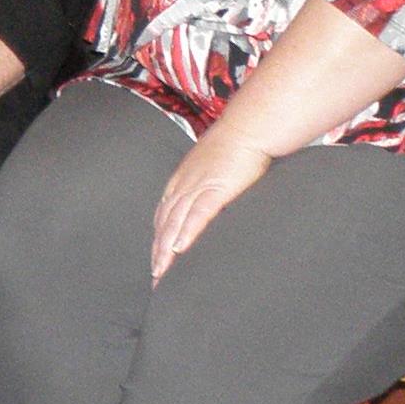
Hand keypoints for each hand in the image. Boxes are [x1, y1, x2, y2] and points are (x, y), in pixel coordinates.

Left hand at [150, 133, 274, 276]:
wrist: (249, 127)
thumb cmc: (236, 145)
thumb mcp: (213, 166)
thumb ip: (206, 184)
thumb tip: (211, 201)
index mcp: (182, 179)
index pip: (164, 214)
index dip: (158, 238)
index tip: (156, 259)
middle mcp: (184, 184)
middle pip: (164, 222)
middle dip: (158, 251)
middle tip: (155, 276)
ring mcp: (198, 185)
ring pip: (175, 222)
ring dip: (166, 249)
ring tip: (162, 272)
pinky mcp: (216, 188)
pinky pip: (197, 214)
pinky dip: (187, 232)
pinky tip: (180, 249)